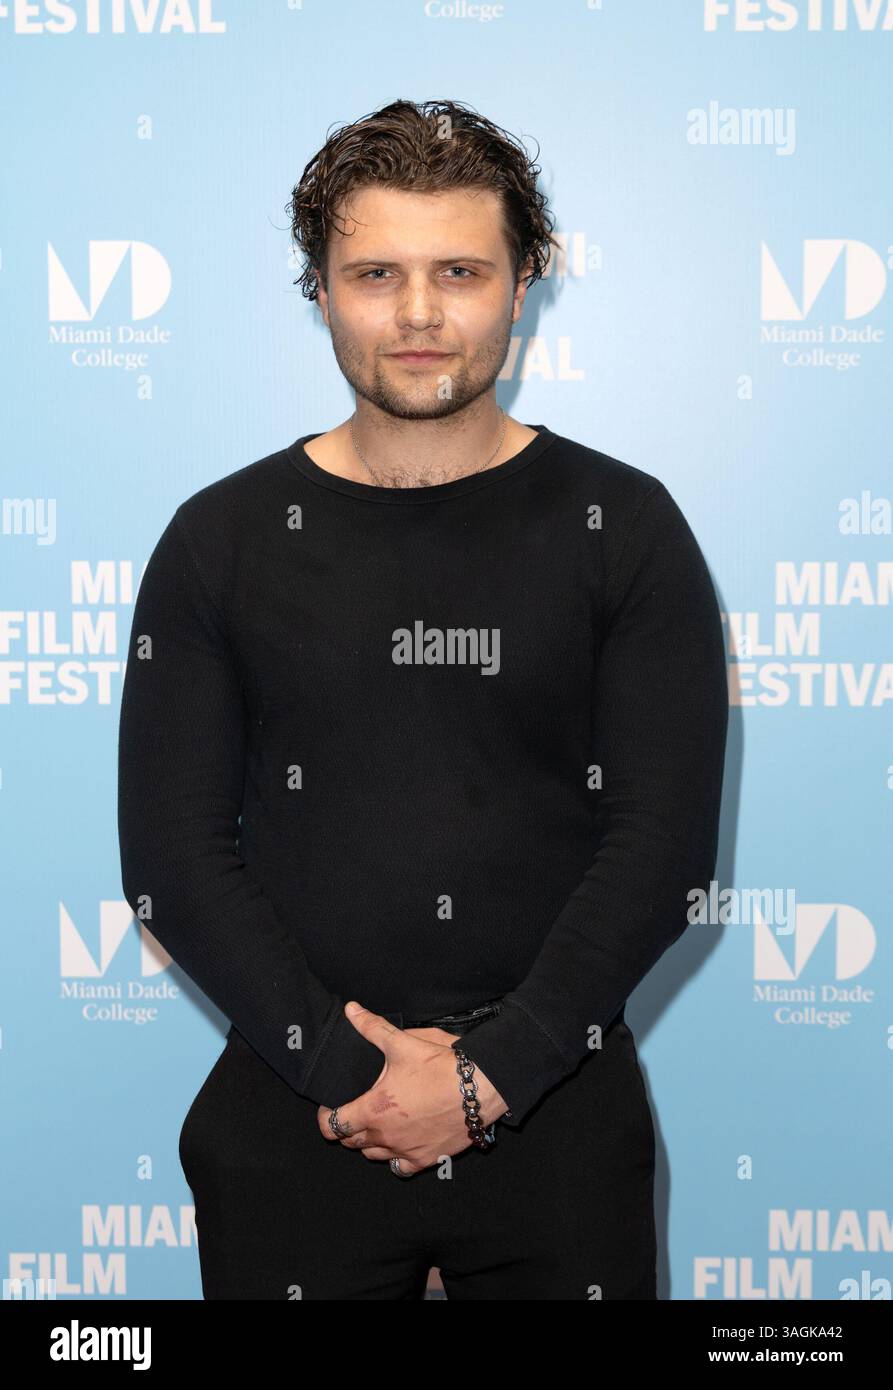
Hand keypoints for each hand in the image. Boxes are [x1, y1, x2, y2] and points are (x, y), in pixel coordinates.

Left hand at [316, 1001, 507, 1175]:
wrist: (480, 1087)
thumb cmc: (441, 1066)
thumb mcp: (403, 1042)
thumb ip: (372, 1027)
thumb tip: (351, 1010)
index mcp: (374, 1110)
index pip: (334, 1125)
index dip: (326, 1116)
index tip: (330, 1106)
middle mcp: (386, 1136)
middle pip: (352, 1142)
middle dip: (348, 1128)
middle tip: (355, 1111)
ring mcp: (407, 1150)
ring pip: (374, 1156)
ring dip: (370, 1143)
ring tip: (377, 1125)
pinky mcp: (427, 1158)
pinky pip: (401, 1168)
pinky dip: (396, 1158)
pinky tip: (400, 1143)